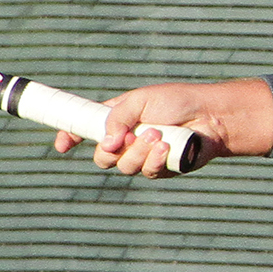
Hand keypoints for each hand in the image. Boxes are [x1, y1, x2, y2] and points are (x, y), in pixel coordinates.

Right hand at [52, 84, 223, 177]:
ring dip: (138, 151)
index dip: (70, 136)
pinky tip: (167, 146)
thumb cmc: (178, 101)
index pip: (86, 129)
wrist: (211, 116)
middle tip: (131, 136)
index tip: (62, 144)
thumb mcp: (141, 100)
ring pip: (123, 166)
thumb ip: (117, 117)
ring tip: (158, 135)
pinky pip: (146, 171)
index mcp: (117, 119)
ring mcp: (142, 157)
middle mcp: (127, 140)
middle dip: (111, 149)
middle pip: (101, 157)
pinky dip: (155, 158)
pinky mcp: (159, 169)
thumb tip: (105, 143)